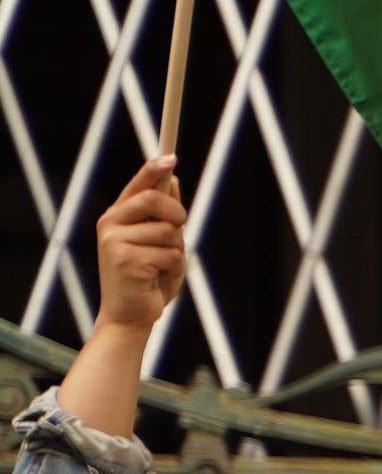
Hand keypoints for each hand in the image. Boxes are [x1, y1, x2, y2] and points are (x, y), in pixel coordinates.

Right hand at [92, 157, 185, 338]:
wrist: (129, 315)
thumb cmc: (148, 278)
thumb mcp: (158, 243)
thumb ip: (162, 216)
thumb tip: (172, 180)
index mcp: (118, 216)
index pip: (137, 186)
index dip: (153, 170)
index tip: (170, 157)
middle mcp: (110, 224)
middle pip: (155, 200)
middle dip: (178, 215)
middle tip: (178, 231)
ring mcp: (114, 241)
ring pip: (169, 231)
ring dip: (176, 251)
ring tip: (160, 267)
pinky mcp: (125, 259)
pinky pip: (170, 254)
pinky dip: (174, 269)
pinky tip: (158, 279)